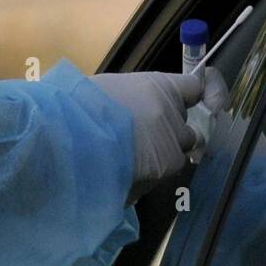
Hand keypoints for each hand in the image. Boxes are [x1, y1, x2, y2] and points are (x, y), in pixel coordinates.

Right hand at [88, 71, 204, 204]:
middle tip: (139, 138)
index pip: (196, 87)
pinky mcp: (161, 174)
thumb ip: (130, 99)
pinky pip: (158, 177)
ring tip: (127, 160)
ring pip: (176, 155)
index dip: (198, 95)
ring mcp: (170, 147)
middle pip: (186, 128)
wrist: (65, 139)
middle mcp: (172, 116)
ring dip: (160, 158)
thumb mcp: (105, 90)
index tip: (200, 102)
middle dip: (169, 135)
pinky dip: (145, 178)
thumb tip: (131, 110)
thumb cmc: (76, 106)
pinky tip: (120, 175)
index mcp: (160, 87)